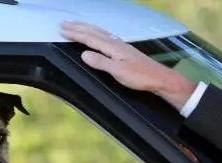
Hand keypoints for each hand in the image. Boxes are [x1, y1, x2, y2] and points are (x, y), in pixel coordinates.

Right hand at [59, 21, 196, 111]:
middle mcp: (116, 43)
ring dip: (86, 28)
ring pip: (100, 32)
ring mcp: (121, 45)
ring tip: (76, 25)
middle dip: (78, 27)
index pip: (90, 38)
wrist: (159, 78)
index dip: (76, 34)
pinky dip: (96, 32)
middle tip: (64, 24)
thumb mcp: (118, 72)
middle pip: (94, 32)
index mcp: (113, 47)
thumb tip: (84, 54)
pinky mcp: (124, 49)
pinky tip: (97, 34)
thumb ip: (101, 62)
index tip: (63, 30)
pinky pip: (105, 36)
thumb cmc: (140, 77)